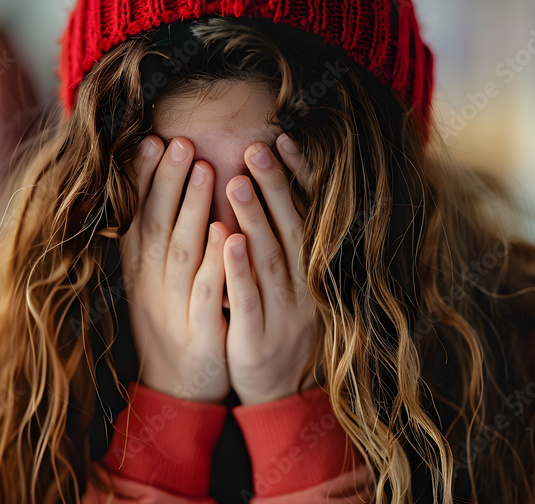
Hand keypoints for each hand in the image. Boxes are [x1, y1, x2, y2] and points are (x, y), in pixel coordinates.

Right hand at [119, 135, 230, 403]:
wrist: (177, 391)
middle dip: (167, 181)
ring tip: (204, 169)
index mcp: (142, 270)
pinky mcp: (199, 334)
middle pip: (157, 225)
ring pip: (181, 252)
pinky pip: (206, 295)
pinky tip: (227, 235)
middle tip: (179, 142)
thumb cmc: (174, 324)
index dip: (144, 179)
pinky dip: (215, 264)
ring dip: (191, 210)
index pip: (138, 216)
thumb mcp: (156, 281)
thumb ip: (160, 238)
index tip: (152, 139)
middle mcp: (152, 285)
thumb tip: (163, 185)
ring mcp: (174, 309)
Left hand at [223, 133, 318, 405]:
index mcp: (305, 269)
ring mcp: (283, 312)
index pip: (305, 215)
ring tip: (237, 183)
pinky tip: (229, 242)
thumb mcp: (284, 284)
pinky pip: (250, 299)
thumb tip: (263, 190)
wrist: (281, 394)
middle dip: (274, 187)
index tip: (282, 139)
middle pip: (290, 227)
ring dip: (256, 219)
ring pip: (270, 258)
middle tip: (255, 148)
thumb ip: (277, 242)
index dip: (295, 179)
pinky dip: (240, 270)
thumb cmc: (277, 326)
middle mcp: (301, 285)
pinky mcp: (258, 337)